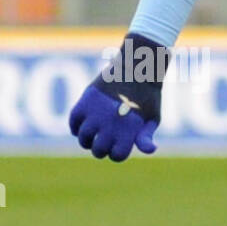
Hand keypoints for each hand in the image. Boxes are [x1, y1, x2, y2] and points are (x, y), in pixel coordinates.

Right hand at [68, 33, 168, 161]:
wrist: (137, 70)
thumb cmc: (148, 97)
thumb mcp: (153, 118)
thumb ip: (146, 136)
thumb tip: (150, 151)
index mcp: (129, 130)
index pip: (116, 155)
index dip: (116, 155)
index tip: (117, 149)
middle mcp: (111, 123)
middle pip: (98, 150)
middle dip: (100, 150)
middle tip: (101, 145)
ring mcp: (96, 112)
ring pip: (84, 137)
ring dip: (86, 141)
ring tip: (90, 138)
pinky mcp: (85, 101)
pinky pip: (73, 121)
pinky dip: (75, 127)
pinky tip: (81, 128)